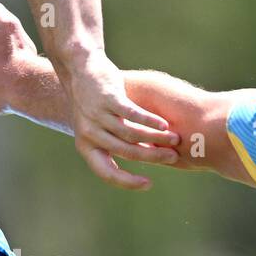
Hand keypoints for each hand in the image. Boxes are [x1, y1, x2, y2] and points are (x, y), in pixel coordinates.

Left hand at [51, 40, 176, 191]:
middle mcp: (89, 133)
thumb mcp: (100, 127)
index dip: (127, 182)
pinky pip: (132, 114)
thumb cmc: (95, 104)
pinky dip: (150, 121)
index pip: (106, 172)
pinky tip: (165, 124)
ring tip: (175, 139)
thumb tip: (150, 156)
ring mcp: (97, 116)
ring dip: (156, 138)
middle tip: (173, 157)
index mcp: (86, 146)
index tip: (148, 184)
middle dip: (153, 156)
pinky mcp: (107, 99)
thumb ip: (120, 142)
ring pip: (132, 134)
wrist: (79, 70)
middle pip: (127, 152)